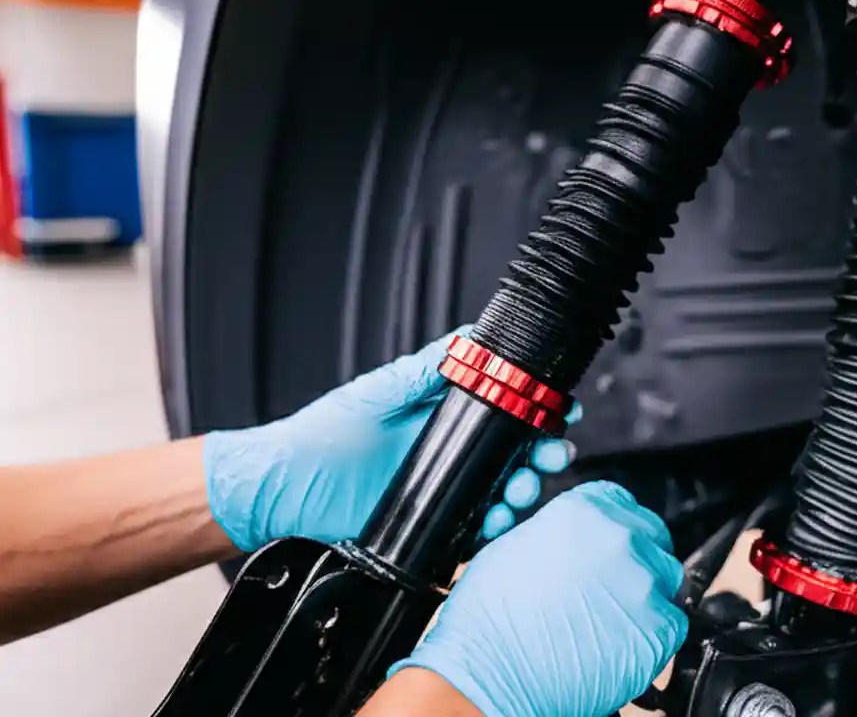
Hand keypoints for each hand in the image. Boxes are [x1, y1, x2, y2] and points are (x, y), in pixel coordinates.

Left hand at [204, 327, 580, 551]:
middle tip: (552, 454)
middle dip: (544, 453)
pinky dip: (495, 525)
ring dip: (524, 489)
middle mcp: (448, 451)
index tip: (561, 409)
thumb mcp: (373, 395)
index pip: (502, 408)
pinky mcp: (432, 523)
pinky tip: (498, 519)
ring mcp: (442, 488)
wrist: (282, 491)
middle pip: (515, 452)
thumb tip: (464, 342)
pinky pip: (476, 527)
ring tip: (521, 491)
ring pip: (502, 489)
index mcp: (440, 415)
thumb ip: (418, 374)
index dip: (537, 409)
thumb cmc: (319, 438)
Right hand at [395, 481, 687, 716]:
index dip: (614, 525)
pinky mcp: (657, 627)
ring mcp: (642, 583)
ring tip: (613, 616)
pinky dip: (654, 631)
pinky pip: (673, 622)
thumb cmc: (490, 619)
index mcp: (583, 511)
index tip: (609, 544)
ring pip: (666, 578)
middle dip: (636, 555)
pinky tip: (622, 640)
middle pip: (651, 535)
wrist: (491, 673)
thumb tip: (578, 540)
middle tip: (613, 583)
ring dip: (647, 592)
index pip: (620, 501)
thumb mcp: (515, 546)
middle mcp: (618, 538)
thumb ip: (561, 532)